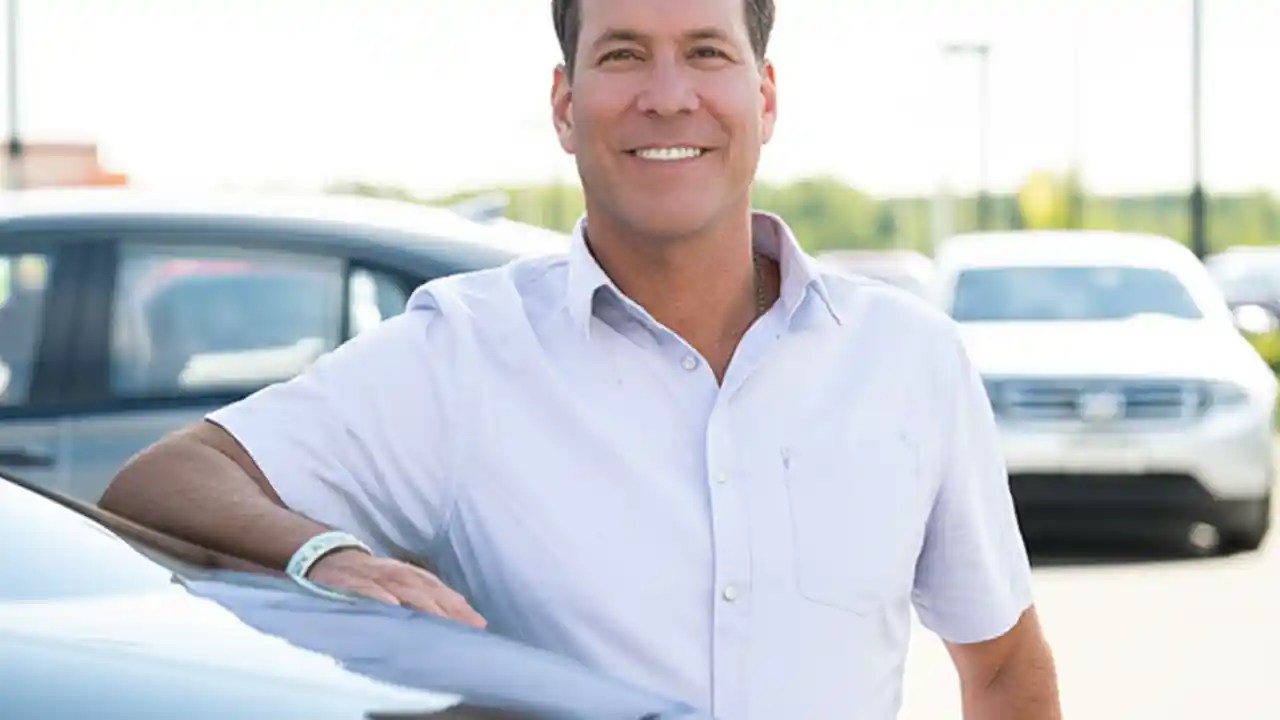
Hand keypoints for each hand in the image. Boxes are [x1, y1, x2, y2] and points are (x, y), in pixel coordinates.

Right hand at [308, 549, 486, 628]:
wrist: (331, 558)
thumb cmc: (373, 577)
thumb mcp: (399, 583)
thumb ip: (423, 598)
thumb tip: (456, 615)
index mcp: (411, 575)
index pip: (440, 590)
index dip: (459, 607)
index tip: (479, 625)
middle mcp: (398, 573)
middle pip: (428, 590)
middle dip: (448, 608)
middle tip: (467, 627)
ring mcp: (375, 576)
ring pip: (403, 588)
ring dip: (422, 603)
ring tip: (440, 619)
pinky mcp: (351, 582)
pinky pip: (367, 588)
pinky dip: (379, 595)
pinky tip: (391, 605)